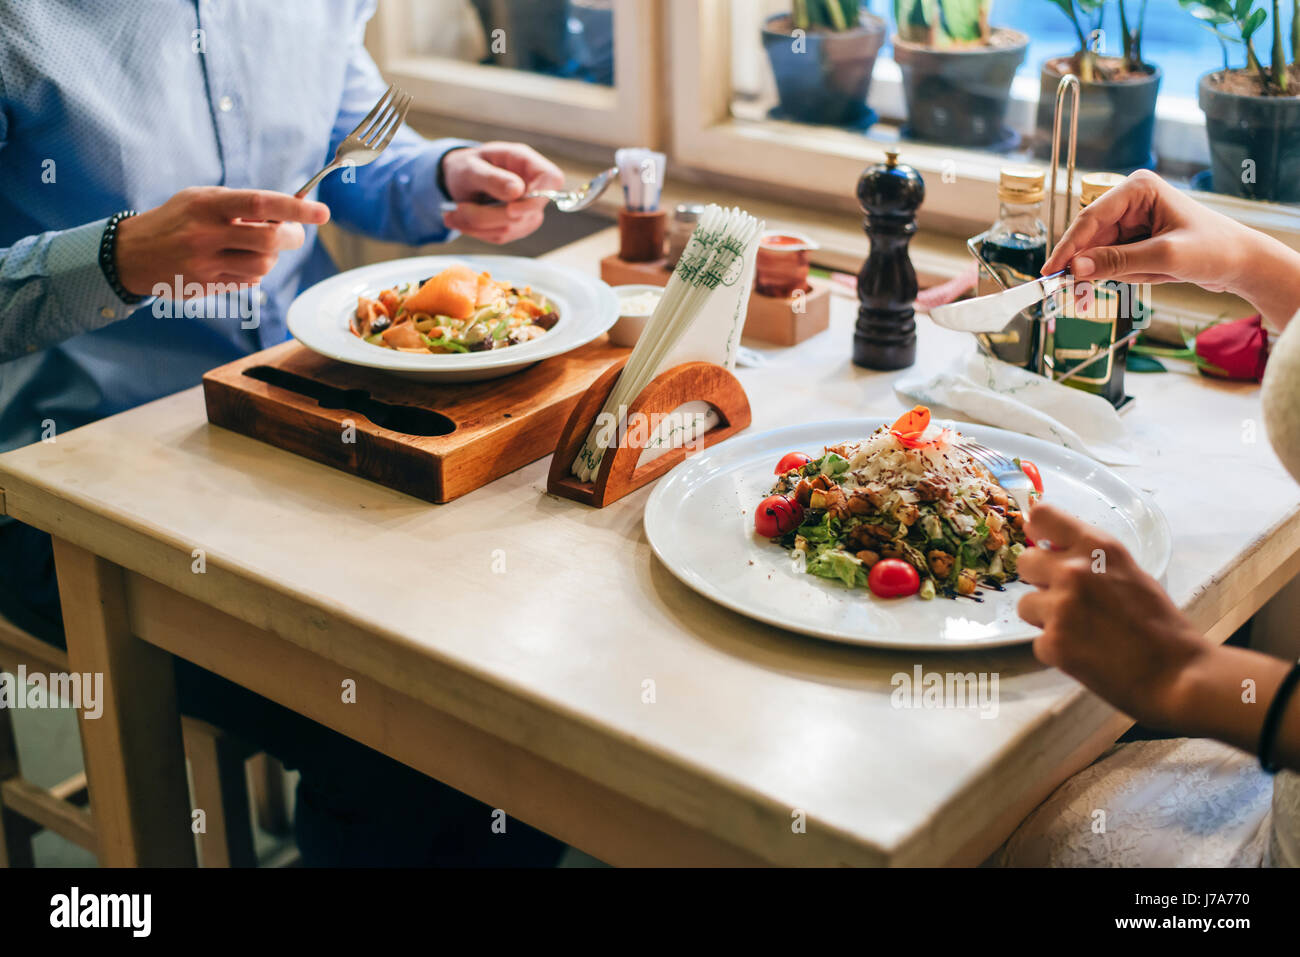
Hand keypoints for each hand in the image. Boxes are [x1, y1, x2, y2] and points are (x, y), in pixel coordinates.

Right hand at [115, 187, 329, 296]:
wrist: (132, 253)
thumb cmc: (176, 220)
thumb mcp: (201, 199)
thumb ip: (240, 205)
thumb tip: (288, 214)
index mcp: (208, 205)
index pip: (261, 204)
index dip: (296, 207)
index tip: (321, 212)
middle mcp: (207, 234)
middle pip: (271, 239)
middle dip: (294, 237)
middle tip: (295, 233)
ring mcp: (207, 263)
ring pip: (264, 265)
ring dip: (271, 257)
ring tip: (255, 247)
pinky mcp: (207, 286)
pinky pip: (249, 282)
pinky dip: (253, 272)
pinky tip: (236, 262)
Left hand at [439, 142, 563, 243]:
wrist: (457, 181)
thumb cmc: (465, 167)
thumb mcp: (470, 167)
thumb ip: (492, 178)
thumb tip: (517, 191)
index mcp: (526, 162)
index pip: (552, 180)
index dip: (539, 198)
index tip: (511, 210)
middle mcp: (532, 185)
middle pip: (528, 212)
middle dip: (489, 216)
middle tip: (458, 209)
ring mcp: (527, 208)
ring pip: (512, 228)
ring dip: (478, 226)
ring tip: (453, 214)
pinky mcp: (517, 225)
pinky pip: (501, 236)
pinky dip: (478, 232)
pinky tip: (462, 220)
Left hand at [1015, 503, 1208, 728]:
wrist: (1178, 675)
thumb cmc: (1160, 625)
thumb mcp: (1129, 573)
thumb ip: (1091, 559)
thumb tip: (1052, 552)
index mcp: (1098, 547)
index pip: (1041, 516)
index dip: (1037, 532)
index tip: (1042, 544)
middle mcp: (1074, 570)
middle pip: (1025, 562)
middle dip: (1040, 581)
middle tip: (1066, 599)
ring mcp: (1061, 607)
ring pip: (1025, 604)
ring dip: (1045, 618)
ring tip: (1080, 631)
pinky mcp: (1053, 643)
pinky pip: (1037, 641)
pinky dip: (1056, 650)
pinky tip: (1085, 655)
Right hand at [1042, 169, 1299, 327]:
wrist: (1242, 263)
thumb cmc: (1214, 250)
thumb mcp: (1164, 258)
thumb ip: (1117, 262)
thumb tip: (1074, 268)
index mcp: (1138, 188)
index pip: (1091, 219)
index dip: (1068, 247)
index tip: (1050, 273)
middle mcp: (1131, 200)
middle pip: (1091, 237)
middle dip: (1092, 263)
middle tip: (1085, 289)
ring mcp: (1132, 219)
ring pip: (1099, 252)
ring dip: (1115, 271)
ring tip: (1151, 275)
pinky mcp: (1134, 238)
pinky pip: (1112, 260)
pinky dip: (1124, 274)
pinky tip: (1151, 275)